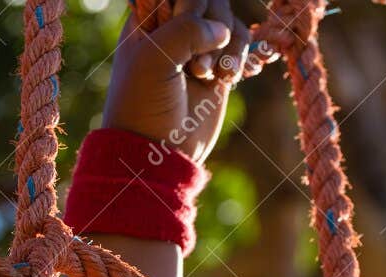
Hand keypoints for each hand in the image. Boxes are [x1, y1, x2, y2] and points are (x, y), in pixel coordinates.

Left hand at [100, 0, 258, 164]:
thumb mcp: (155, 60)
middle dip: (210, 30)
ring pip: (228, 21)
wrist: (159, 153)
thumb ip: (187, 29)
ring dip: (227, 48)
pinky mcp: (219, 65)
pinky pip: (241, 42)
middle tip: (197, 68)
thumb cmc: (144, 106)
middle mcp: (173, 26)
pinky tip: (227, 80)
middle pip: (210, 0)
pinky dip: (240, 59)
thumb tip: (222, 29)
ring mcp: (197, 46)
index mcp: (148, 18)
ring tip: (207, 78)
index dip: (189, 4)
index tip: (180, 30)